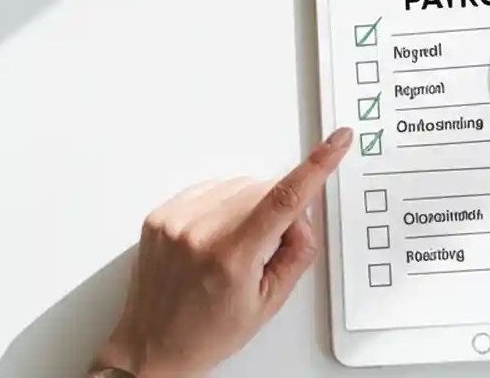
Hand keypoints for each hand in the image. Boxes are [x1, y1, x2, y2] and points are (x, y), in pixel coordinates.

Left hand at [90, 128, 353, 376]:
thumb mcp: (269, 302)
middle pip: (263, 189)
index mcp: (232, 258)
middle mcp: (199, 232)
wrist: (152, 348)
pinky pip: (209, 189)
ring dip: (248, 205)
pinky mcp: (160, 214)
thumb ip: (297, 252)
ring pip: (238, 185)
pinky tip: (214, 237)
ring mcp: (175, 220)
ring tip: (233, 247)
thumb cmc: (208, 332)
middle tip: (266, 248)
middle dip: (278, 209)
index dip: (317, 165)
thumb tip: (303, 215)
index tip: (336, 141)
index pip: (285, 198)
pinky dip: (221, 205)